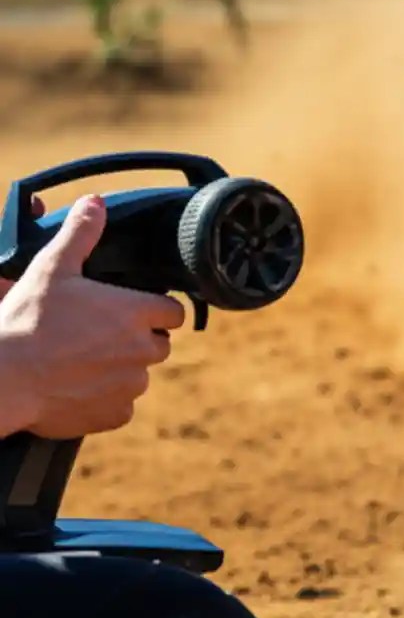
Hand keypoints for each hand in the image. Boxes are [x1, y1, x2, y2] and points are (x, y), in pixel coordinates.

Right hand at [0, 195, 185, 439]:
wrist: (2, 378)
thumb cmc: (26, 321)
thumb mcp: (52, 268)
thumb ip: (80, 234)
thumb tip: (95, 202)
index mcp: (137, 313)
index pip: (173, 312)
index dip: (155, 309)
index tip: (131, 309)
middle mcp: (144, 350)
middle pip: (160, 344)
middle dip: (138, 339)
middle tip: (98, 334)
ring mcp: (132, 385)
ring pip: (140, 375)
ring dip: (121, 369)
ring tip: (81, 360)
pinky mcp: (116, 414)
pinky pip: (122, 406)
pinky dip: (105, 399)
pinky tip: (76, 387)